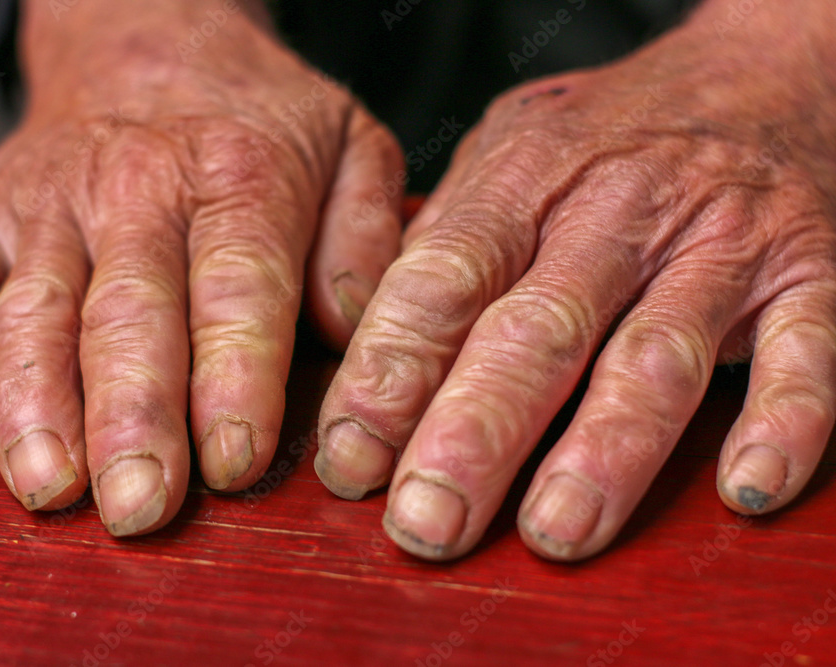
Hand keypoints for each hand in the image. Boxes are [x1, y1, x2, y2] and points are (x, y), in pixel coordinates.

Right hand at [0, 0, 401, 535]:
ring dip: (35, 405)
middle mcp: (135, 188)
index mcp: (238, 175)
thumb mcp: (350, 145)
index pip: (237, 288)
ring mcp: (52, 206)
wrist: (147, 35)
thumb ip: (363, 236)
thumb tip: (347, 329)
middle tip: (139, 504)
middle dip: (132, 417)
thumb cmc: (257, 114)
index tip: (234, 461)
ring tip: (50, 489)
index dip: (235, 378)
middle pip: (129, 314)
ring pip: (35, 313)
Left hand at [314, 0, 835, 560]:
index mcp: (525, 178)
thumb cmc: (609, 134)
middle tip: (427, 521)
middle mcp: (617, 207)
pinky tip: (745, 490)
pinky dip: (782, 424)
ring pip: (652, 355)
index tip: (351, 458)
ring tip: (553, 531)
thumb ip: (444, 243)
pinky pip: (805, 351)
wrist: (758, 67)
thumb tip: (365, 347)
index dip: (391, 372)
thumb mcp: (506, 155)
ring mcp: (717, 239)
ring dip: (604, 452)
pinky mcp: (807, 270)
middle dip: (475, 433)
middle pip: (535, 331)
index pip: (443, 278)